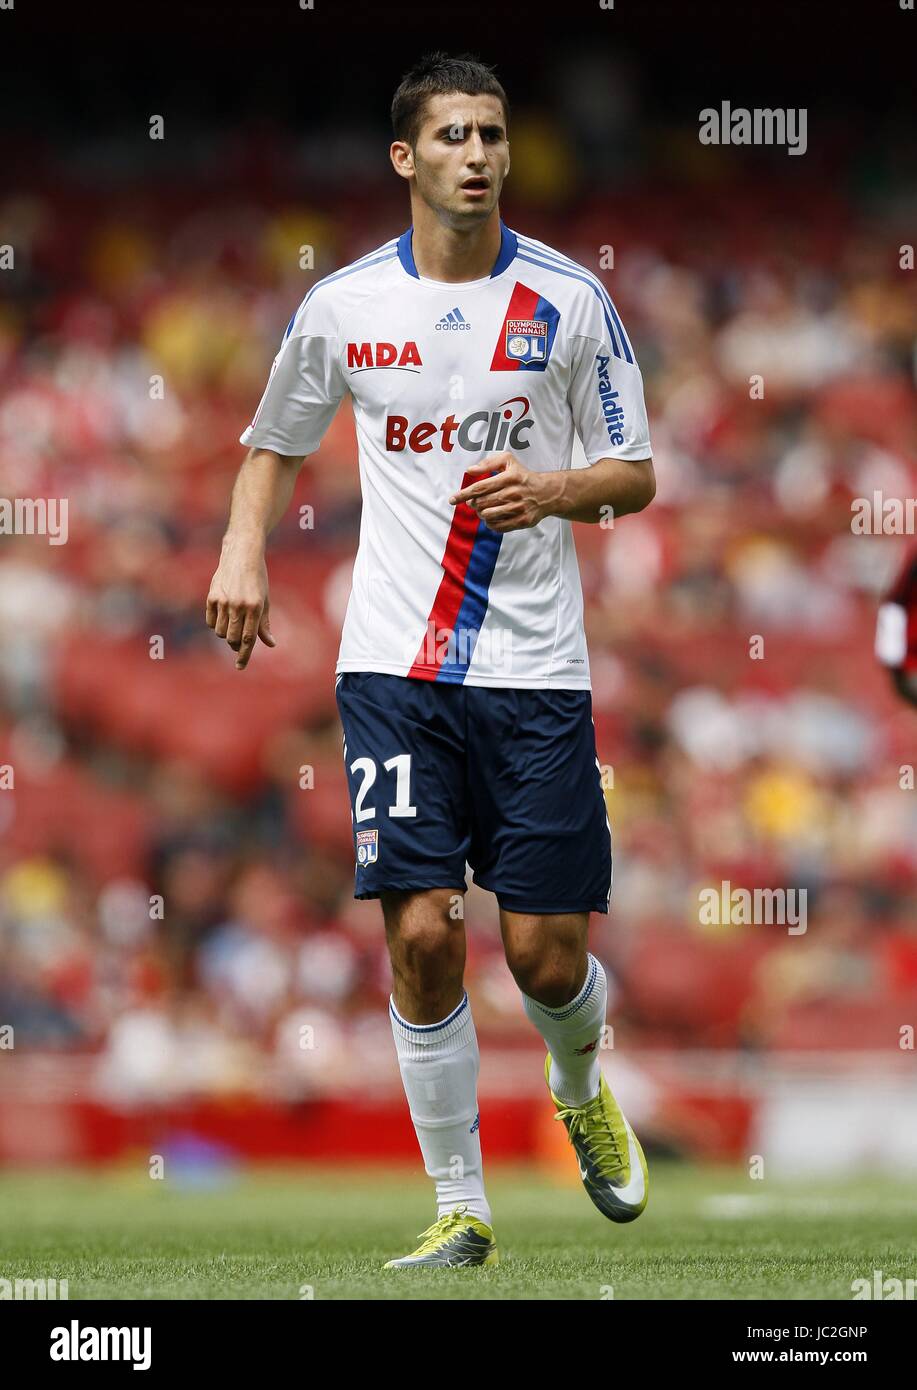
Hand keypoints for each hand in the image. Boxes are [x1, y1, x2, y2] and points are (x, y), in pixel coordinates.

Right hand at [205, 540, 275, 668]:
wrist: (241, 554)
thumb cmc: (257, 579)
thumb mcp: (265, 600)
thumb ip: (264, 624)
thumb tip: (271, 644)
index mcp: (255, 607)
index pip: (248, 639)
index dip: (244, 656)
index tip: (240, 667)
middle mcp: (238, 605)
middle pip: (233, 638)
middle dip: (236, 646)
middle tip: (239, 644)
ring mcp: (223, 601)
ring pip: (221, 632)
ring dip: (226, 634)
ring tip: (234, 624)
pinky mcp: (212, 596)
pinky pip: (211, 621)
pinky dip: (216, 624)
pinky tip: (223, 617)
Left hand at [448, 452, 557, 531]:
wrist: (546, 493)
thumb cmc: (522, 476)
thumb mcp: (508, 461)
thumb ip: (488, 463)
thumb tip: (470, 470)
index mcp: (509, 477)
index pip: (480, 487)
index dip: (463, 494)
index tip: (452, 499)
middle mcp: (514, 493)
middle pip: (482, 503)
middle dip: (473, 504)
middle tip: (474, 502)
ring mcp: (518, 508)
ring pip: (488, 515)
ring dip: (481, 513)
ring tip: (484, 509)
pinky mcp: (522, 521)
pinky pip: (498, 526)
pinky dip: (490, 523)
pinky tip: (492, 517)